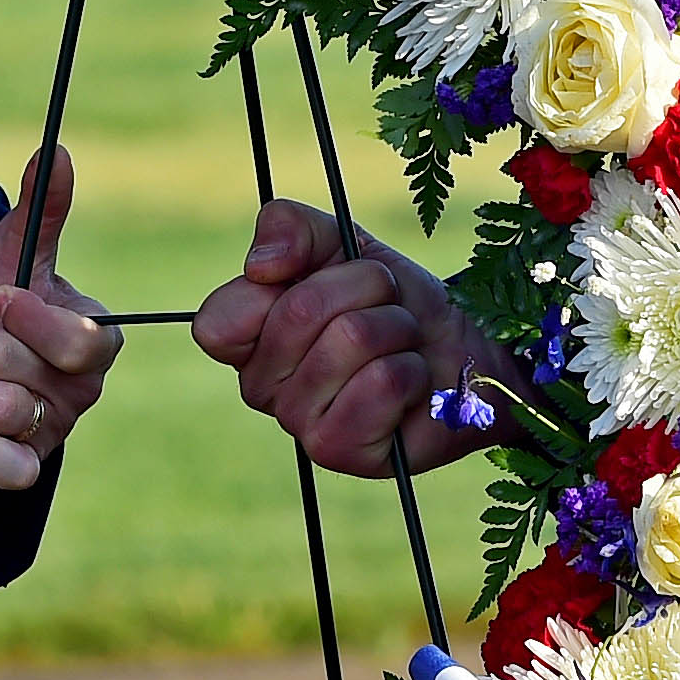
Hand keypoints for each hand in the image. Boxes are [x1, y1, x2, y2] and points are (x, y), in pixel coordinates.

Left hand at [0, 149, 114, 492]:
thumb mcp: (6, 255)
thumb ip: (39, 208)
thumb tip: (57, 148)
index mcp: (96, 335)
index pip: (79, 338)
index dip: (27, 320)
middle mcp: (85, 387)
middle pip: (30, 374)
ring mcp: (56, 431)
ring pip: (6, 414)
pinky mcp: (22, 468)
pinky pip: (9, 469)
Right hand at [191, 198, 502, 474]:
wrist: (461, 346)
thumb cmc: (392, 299)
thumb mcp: (341, 243)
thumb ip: (289, 228)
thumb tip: (259, 265)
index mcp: (246, 337)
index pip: (218, 320)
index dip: (279, 279)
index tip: (315, 271)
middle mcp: (260, 386)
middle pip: (300, 310)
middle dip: (366, 289)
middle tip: (384, 307)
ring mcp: (297, 423)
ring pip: (349, 340)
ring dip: (396, 327)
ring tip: (401, 344)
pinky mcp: (340, 451)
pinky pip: (380, 383)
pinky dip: (411, 370)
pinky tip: (410, 385)